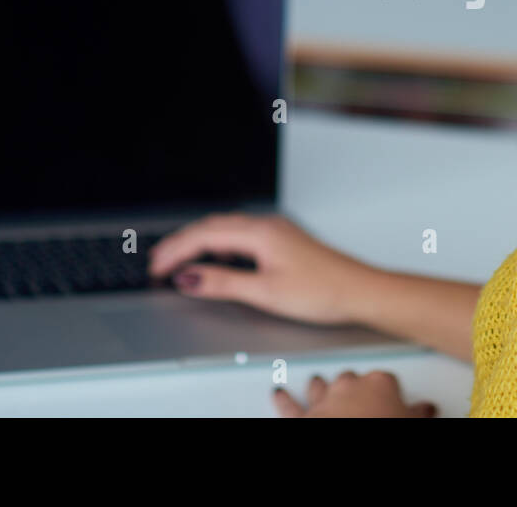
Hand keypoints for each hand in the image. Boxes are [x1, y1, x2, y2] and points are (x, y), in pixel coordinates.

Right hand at [146, 213, 373, 324]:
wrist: (360, 291)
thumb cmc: (322, 291)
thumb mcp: (265, 292)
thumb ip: (223, 283)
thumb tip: (188, 277)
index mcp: (260, 232)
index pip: (205, 234)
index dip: (176, 251)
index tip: (156, 267)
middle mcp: (268, 224)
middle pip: (213, 226)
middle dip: (182, 242)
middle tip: (158, 262)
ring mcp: (277, 230)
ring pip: (227, 228)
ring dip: (200, 241)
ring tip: (180, 260)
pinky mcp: (284, 240)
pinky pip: (242, 234)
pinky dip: (220, 244)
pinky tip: (219, 259)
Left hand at [272, 371, 436, 417]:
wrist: (350, 445)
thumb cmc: (381, 427)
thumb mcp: (412, 422)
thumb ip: (418, 413)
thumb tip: (428, 410)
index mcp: (380, 383)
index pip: (389, 381)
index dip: (392, 392)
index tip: (397, 401)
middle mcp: (350, 386)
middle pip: (352, 379)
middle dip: (354, 385)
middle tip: (359, 393)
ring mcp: (325, 401)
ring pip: (320, 386)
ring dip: (319, 384)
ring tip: (316, 380)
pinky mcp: (303, 418)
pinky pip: (290, 406)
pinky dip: (283, 400)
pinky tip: (277, 394)